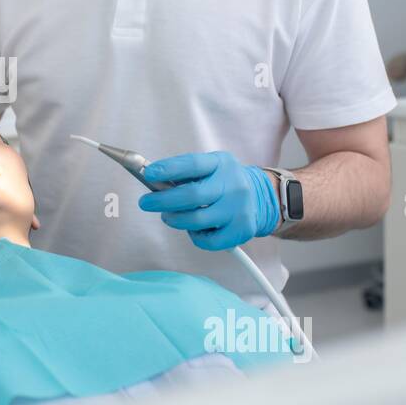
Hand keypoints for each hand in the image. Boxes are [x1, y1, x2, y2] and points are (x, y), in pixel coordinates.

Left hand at [137, 151, 279, 250]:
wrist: (259, 196)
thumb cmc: (221, 182)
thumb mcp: (208, 168)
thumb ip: (183, 174)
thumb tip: (151, 179)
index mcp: (221, 163)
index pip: (193, 164)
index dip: (169, 169)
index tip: (148, 173)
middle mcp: (233, 185)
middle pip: (193, 195)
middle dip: (163, 200)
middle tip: (146, 203)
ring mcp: (239, 209)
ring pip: (197, 220)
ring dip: (175, 220)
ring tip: (169, 216)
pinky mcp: (242, 230)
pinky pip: (208, 241)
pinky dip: (195, 236)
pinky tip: (194, 228)